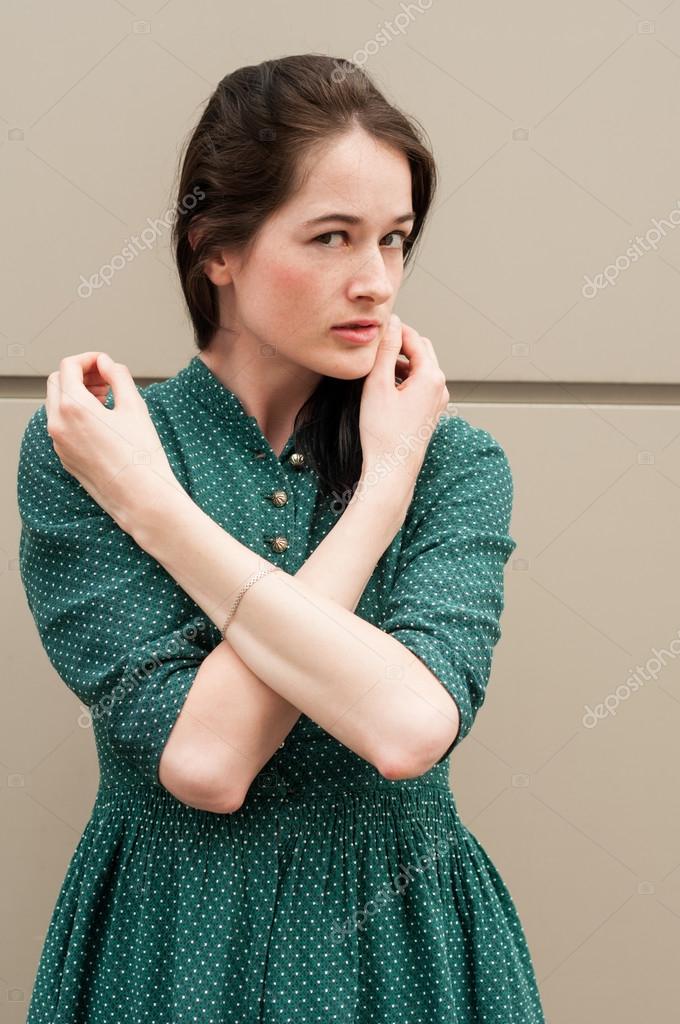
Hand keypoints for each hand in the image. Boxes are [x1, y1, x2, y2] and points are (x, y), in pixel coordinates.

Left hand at [45, 351, 182, 532]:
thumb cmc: (141, 456)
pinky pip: (62, 426)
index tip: (105, 363)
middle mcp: (59, 424)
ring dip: (76, 394)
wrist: (141, 497)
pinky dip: (76, 415)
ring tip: (106, 400)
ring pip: (57, 405)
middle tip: (105, 380)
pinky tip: (102, 422)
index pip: (68, 367)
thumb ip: (118, 376)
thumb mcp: (134, 406)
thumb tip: (106, 363)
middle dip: (80, 375)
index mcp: (74, 407)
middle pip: (57, 383)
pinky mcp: (65, 457)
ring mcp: (59, 443)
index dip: (88, 359)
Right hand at [359, 314, 449, 490]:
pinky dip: (404, 378)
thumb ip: (385, 350)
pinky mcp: (431, 411)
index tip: (373, 328)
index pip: (413, 338)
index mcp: (431, 376)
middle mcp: (440, 386)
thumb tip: (391, 323)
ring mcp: (437, 400)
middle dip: (399, 344)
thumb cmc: (383, 432)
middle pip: (421, 350)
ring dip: (400, 362)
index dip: (393, 329)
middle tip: (374, 344)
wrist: (392, 469)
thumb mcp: (378, 385)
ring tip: (375, 366)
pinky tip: (385, 386)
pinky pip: (419, 384)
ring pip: (420, 368)